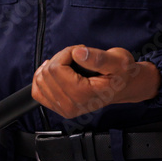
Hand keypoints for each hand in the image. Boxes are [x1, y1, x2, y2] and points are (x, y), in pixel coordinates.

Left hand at [32, 45, 160, 119]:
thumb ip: (98, 58)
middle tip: (79, 57)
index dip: (67, 53)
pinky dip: (43, 78)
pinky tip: (57, 72)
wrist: (124, 86)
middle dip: (61, 58)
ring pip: (40, 80)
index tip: (82, 51)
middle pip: (47, 73)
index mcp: (83, 95)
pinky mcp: (58, 108)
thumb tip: (77, 53)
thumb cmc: (121, 73)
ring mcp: (64, 109)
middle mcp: (71, 106)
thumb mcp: (117, 60)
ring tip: (72, 65)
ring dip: (54, 66)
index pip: (56, 68)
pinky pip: (37, 91)